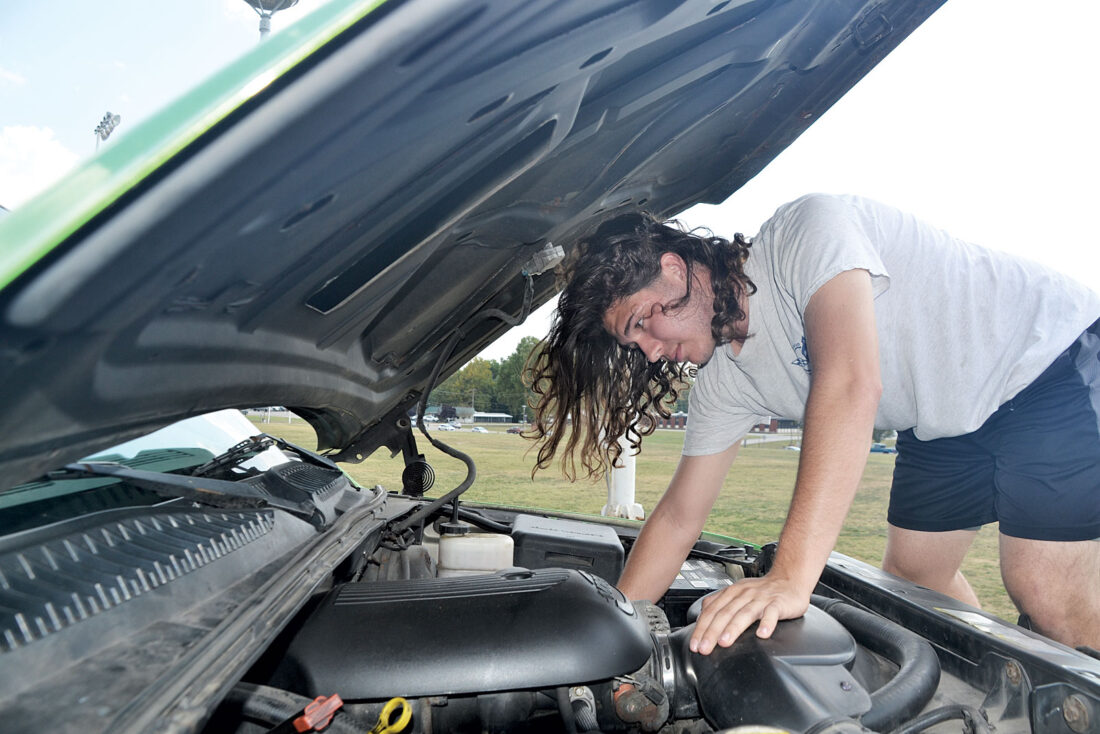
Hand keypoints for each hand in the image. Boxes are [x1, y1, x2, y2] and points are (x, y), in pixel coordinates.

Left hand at [689, 574, 809, 653]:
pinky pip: (772, 613)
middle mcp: (744, 594)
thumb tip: (701, 615)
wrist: (789, 579)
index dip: (701, 628)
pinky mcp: (778, 603)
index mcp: (732, 593)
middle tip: (704, 648)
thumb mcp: (737, 593)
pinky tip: (762, 634)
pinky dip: (767, 623)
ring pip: (745, 613)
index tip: (695, 644)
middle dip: (712, 632)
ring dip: (733, 628)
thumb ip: (720, 603)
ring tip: (724, 641)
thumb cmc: (763, 591)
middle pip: (725, 613)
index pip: (712, 610)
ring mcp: (761, 598)